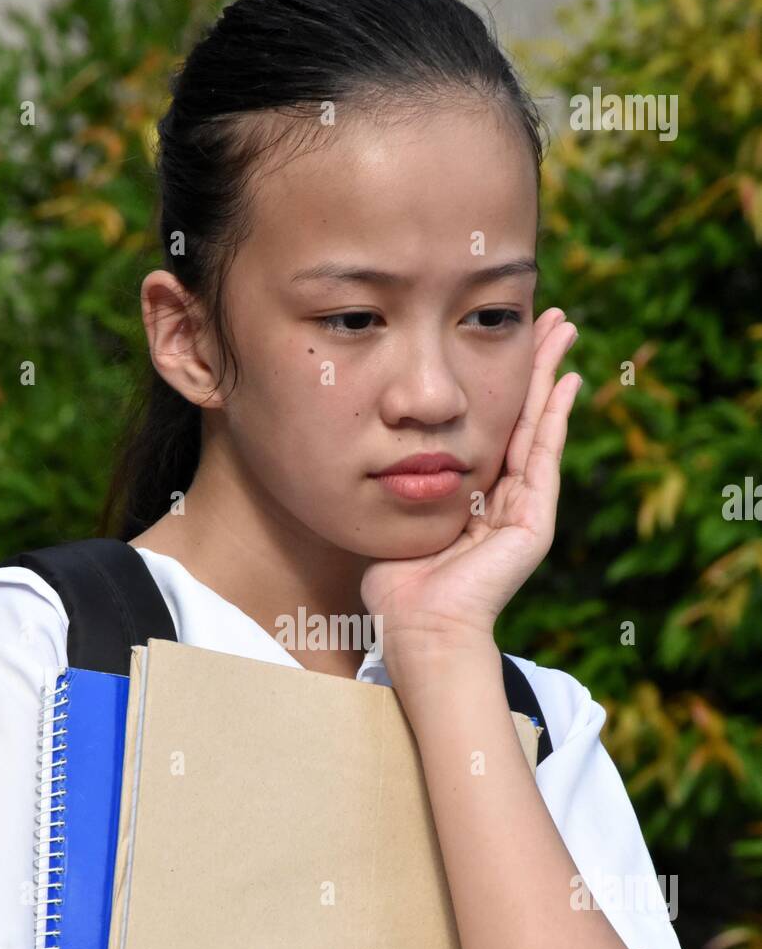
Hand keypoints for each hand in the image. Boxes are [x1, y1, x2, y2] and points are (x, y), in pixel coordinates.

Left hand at [360, 309, 581, 661]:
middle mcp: (505, 502)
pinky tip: (566, 378)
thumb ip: (402, 489)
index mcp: (476, 501)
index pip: (492, 431)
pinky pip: (544, 456)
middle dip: (533, 367)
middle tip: (547, 318)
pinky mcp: (534, 522)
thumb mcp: (399, 521)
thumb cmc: (399, 589)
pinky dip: (555, 415)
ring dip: (548, 375)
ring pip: (537, 427)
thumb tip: (383, 458)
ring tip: (563, 327)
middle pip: (522, 419)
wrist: (419, 629)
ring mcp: (524, 511)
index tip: (502, 342)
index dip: (499, 387)